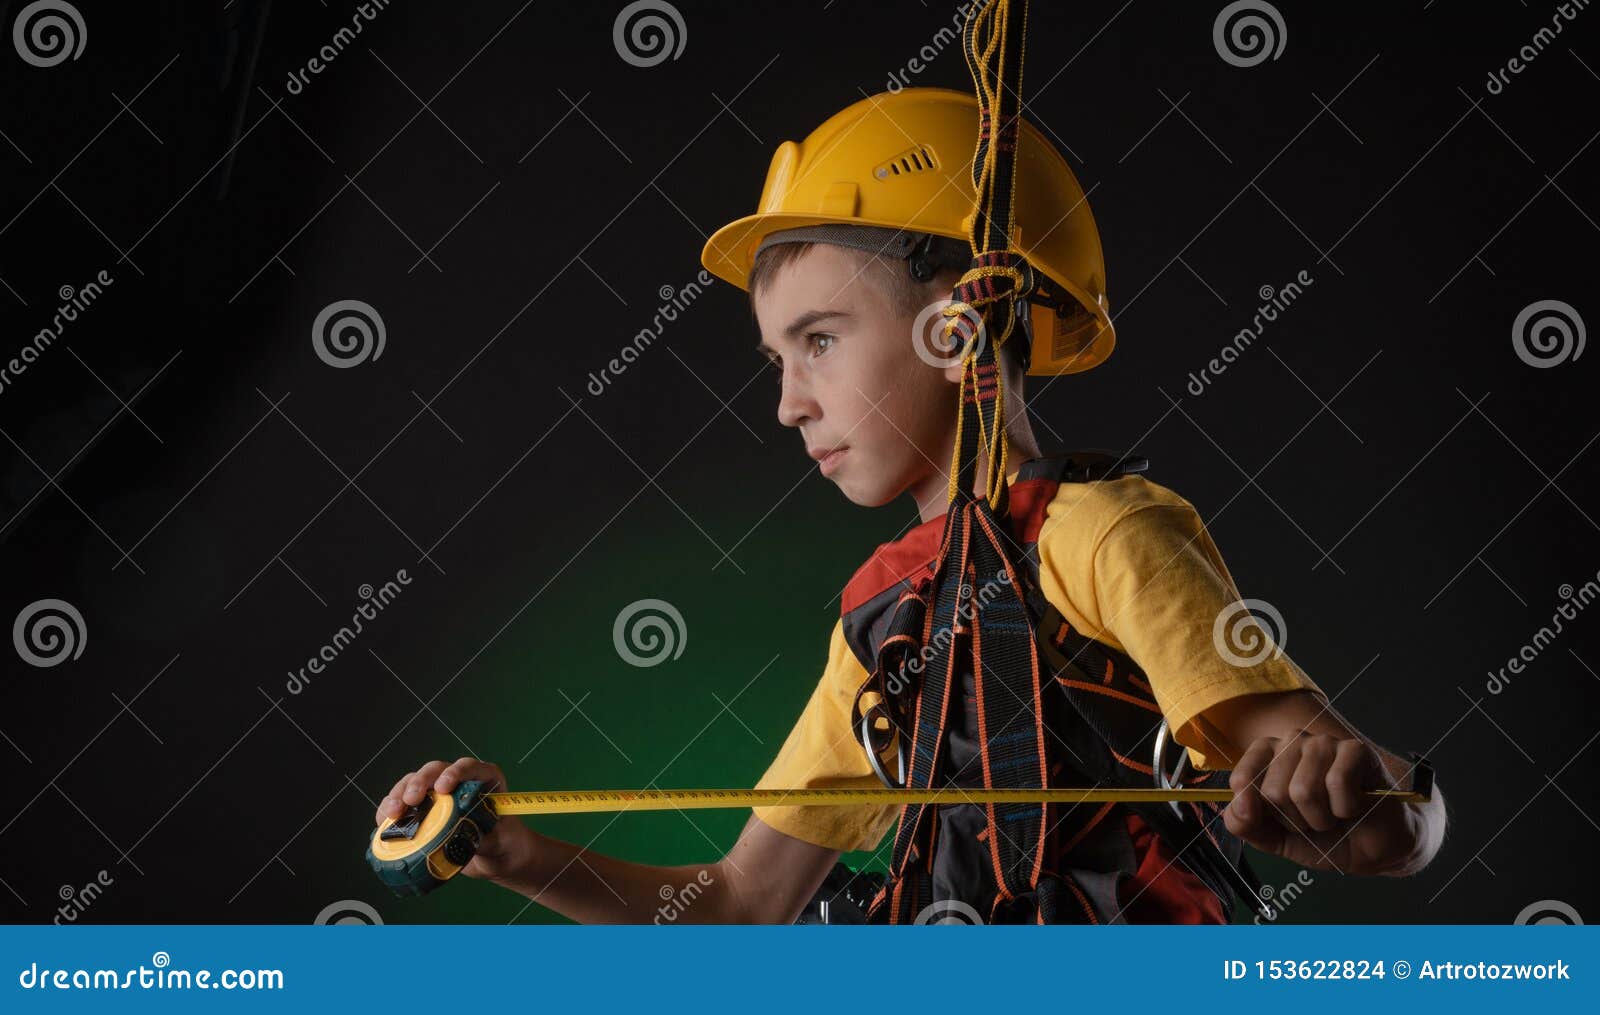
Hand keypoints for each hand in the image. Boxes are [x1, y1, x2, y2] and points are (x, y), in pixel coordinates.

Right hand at [375, 757, 539, 882]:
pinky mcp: (423, 810)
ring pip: (413, 783)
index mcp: (485, 779)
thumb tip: (458, 832)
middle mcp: (458, 781)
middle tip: (411, 800)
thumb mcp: (502, 839)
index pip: (469, 767)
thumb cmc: (505, 842)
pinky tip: (383, 821)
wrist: (496, 857)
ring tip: (392, 813)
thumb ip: (484, 833)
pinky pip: (402, 803)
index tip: (443, 787)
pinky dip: (390, 810)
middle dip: (420, 782)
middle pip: (435, 770)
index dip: (455, 773)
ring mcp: (438, 795)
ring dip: (399, 794)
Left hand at [1222, 732, 1421, 875]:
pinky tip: (1354, 805)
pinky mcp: (1356, 750)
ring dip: (1321, 818)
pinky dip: (1346, 808)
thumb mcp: (1273, 838)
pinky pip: (1337, 783)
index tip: (1274, 821)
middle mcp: (1293, 742)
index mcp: (1267, 757)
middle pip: (1274, 791)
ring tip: (1333, 815)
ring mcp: (1324, 743)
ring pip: (1304, 789)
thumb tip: (1239, 807)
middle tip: (1315, 820)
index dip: (1255, 810)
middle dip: (1295, 821)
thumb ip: (1243, 824)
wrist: (1373, 850)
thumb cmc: (1323, 837)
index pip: (1241, 777)